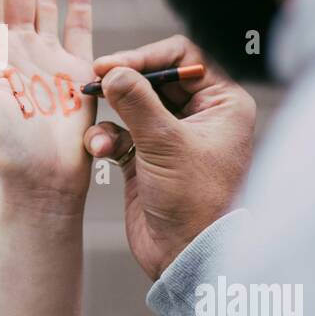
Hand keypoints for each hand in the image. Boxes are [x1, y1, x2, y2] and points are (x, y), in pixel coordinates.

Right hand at [83, 36, 255, 280]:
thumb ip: (136, 102)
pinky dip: (105, 137)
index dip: (147, 56)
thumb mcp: (166, 144)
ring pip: (133, 105)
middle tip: (93, 80)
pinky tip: (99, 150)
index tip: (113, 65)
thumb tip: (112, 71)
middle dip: (123, 82)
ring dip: (110, 111)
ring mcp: (171, 137)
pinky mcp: (145, 159)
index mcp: (222, 104)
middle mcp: (200, 116)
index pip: (185, 57)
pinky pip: (119, 133)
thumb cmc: (195, 201)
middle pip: (155, 77)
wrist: (187, 259)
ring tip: (93, 115)